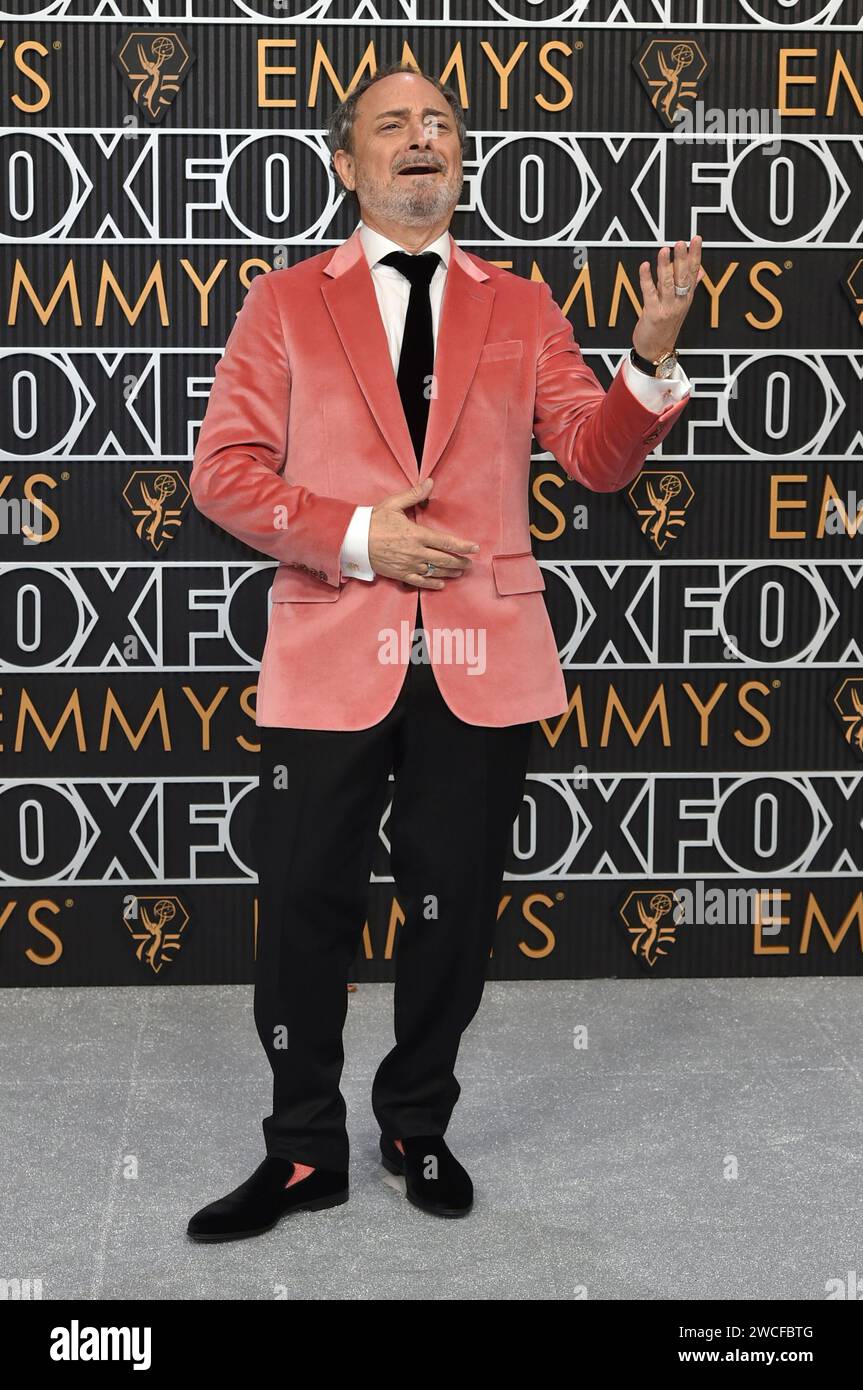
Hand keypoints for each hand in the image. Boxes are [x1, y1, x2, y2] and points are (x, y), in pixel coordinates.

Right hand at [368, 478, 478, 588]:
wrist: (354, 539)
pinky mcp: (400, 574)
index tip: (474, 548)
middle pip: (444, 559)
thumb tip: (430, 482)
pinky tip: (441, 583)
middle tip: (469, 563)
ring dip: (450, 572)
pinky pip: (420, 581)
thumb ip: (414, 495)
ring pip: (435, 571)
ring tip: (459, 572)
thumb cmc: (374, 520)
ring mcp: (408, 564)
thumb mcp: (394, 504)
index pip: (446, 541)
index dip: (462, 546)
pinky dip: (432, 583)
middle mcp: (415, 552)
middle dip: (459, 562)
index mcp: (416, 534)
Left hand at [632, 236, 702, 362]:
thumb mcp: (681, 306)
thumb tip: (701, 271)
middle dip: (682, 258)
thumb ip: (690, 287)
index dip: (695, 255)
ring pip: (667, 283)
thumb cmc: (666, 327)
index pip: (693, 272)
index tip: (696, 239)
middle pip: (682, 276)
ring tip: (664, 250)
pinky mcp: (652, 313)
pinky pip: (649, 293)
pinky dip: (646, 279)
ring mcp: (666, 308)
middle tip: (681, 242)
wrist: (656, 351)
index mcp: (686, 297)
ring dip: (665, 266)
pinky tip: (645, 266)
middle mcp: (679, 301)